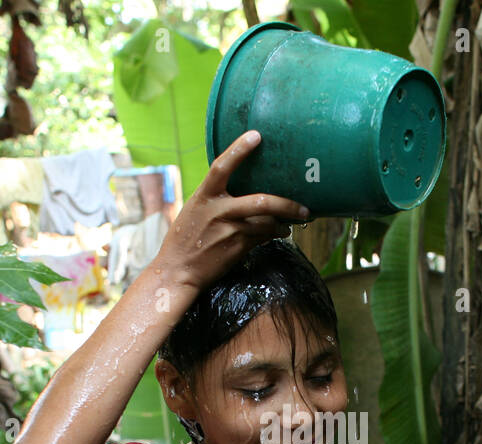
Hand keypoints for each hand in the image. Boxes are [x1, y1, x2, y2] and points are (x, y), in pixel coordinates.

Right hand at [154, 129, 309, 293]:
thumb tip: (245, 188)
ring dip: (284, 223)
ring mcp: (229, 231)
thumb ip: (216, 198)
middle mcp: (218, 212)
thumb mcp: (195, 209)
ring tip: (291, 221)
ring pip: (267, 223)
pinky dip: (274, 234)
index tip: (256, 135)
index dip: (239, 150)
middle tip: (304, 207)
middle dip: (287, 205)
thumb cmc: (186, 238)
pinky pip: (263, 238)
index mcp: (203, 196)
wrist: (177, 270)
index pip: (221, 167)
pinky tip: (279, 233)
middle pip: (261, 202)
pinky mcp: (237, 248)